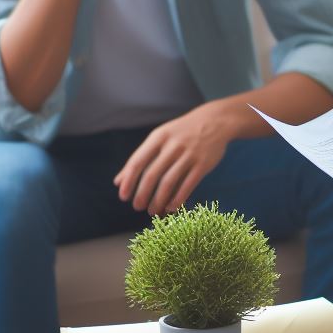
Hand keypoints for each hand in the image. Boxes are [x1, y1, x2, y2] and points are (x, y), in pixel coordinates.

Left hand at [113, 105, 232, 216]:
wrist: (214, 121)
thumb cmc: (181, 133)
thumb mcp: (159, 139)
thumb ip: (140, 158)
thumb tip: (118, 182)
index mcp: (158, 137)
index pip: (137, 162)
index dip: (129, 181)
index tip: (123, 197)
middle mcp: (173, 146)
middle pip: (152, 174)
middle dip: (143, 194)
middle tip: (137, 207)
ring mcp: (189, 154)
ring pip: (169, 182)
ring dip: (159, 200)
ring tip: (152, 211)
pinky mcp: (203, 164)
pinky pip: (188, 185)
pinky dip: (178, 199)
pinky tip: (171, 207)